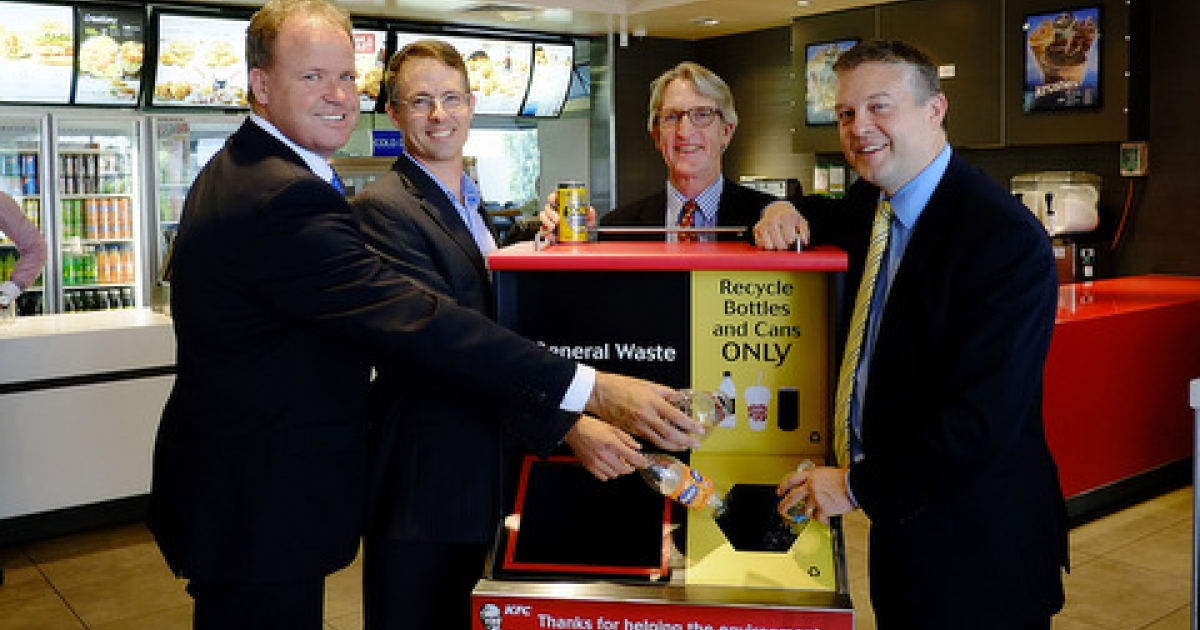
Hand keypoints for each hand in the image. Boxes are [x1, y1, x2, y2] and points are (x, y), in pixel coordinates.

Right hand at [538, 192, 596, 242]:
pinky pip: (543, 230)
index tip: (554, 200)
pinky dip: (546, 232)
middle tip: (558, 219)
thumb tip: (590, 210)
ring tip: (553, 228)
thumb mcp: (588, 219)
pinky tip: (551, 236)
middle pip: (548, 208)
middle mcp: (555, 211)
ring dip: (547, 222)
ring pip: (543, 218)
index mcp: (562, 205)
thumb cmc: (582, 226)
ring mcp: (550, 220)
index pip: (554, 198)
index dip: (552, 197)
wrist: (580, 239)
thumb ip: (590, 215)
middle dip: (551, 213)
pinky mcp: (548, 230)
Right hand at [564, 415, 648, 479]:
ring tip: (618, 462)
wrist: (575, 430)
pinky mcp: (590, 467)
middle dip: (631, 467)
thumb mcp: (613, 428)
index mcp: (613, 444)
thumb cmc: (592, 427)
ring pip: (615, 475)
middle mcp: (605, 455)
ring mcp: (597, 463)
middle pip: (625, 470)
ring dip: (620, 470)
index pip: (633, 458)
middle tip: (631, 462)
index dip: (642, 462)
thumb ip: (627, 439)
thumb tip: (637, 447)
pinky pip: (604, 477)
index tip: (645, 463)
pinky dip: (609, 474)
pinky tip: (609, 466)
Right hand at [586, 372, 702, 450]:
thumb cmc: (620, 386)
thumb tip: (679, 397)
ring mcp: (638, 426)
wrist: (600, 393)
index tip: (699, 429)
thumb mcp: (647, 384)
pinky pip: (650, 441)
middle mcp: (646, 417)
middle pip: (670, 434)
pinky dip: (661, 444)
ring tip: (685, 446)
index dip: (690, 425)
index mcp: (652, 403)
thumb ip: (666, 392)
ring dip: (675, 446)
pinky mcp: (632, 432)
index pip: (677, 417)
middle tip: (695, 444)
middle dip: (686, 441)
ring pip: (660, 442)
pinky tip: (668, 443)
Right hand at [753, 201, 809, 249]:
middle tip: (785, 241)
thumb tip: (805, 242)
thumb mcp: (800, 221)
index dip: (791, 241)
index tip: (792, 238)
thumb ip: (805, 232)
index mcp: (785, 218)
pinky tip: (770, 240)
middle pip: (779, 245)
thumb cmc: (790, 217)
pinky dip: (766, 245)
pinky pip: (761, 244)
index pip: (789, 239)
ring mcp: (763, 225)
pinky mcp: (756, 229)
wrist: (777, 208)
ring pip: (770, 247)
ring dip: (775, 247)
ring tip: (778, 241)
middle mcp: (772, 221)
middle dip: (784, 246)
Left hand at [777, 464, 854, 523]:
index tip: (780, 491)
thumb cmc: (845, 479)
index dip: (784, 486)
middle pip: (792, 497)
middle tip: (781, 509)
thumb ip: (817, 480)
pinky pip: (818, 517)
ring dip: (810, 513)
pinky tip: (826, 517)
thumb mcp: (827, 473)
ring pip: (806, 510)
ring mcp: (816, 498)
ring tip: (817, 512)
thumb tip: (812, 487)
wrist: (854, 486)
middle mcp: (811, 486)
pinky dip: (822, 519)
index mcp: (812, 475)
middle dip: (784, 504)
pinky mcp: (822, 508)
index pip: (792, 479)